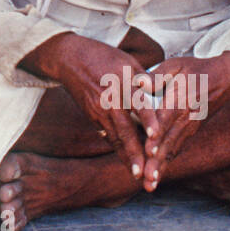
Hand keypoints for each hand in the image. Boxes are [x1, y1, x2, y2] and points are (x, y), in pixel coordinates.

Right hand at [23, 32, 159, 180]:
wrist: (69, 58)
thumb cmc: (102, 56)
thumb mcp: (127, 60)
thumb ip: (145, 78)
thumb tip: (160, 90)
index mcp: (122, 83)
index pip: (138, 104)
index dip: (148, 120)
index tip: (156, 135)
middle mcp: (110, 100)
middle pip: (125, 130)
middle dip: (135, 153)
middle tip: (144, 172)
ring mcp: (99, 110)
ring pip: (115, 138)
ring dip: (126, 157)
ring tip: (136, 174)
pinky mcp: (92, 115)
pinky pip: (107, 134)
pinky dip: (117, 148)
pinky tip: (126, 161)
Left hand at [141, 52, 229, 188]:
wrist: (225, 78)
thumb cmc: (196, 69)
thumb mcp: (176, 65)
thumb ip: (156, 76)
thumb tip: (138, 82)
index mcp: (180, 100)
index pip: (166, 121)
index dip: (157, 136)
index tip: (148, 152)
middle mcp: (186, 118)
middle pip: (169, 143)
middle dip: (157, 163)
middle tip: (146, 180)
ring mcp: (190, 126)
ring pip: (173, 150)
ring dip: (162, 168)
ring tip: (150, 185)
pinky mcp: (192, 130)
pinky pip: (179, 147)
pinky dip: (169, 161)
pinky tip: (159, 173)